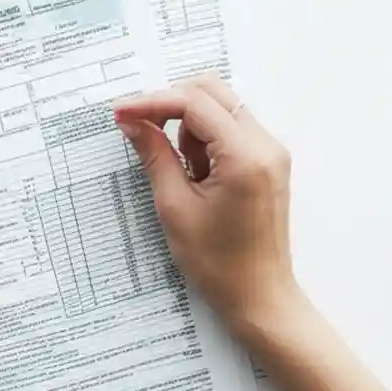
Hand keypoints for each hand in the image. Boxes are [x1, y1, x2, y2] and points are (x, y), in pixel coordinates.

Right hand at [114, 75, 296, 331]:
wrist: (260, 298)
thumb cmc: (217, 263)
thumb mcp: (175, 206)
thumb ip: (154, 155)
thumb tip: (131, 121)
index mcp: (245, 156)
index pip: (194, 103)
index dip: (152, 102)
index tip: (120, 113)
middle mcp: (265, 145)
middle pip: (212, 93)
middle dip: (171, 106)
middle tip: (141, 131)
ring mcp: (271, 152)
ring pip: (221, 109)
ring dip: (190, 127)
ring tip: (184, 175)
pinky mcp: (268, 162)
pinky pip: (231, 130)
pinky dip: (206, 141)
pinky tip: (197, 176)